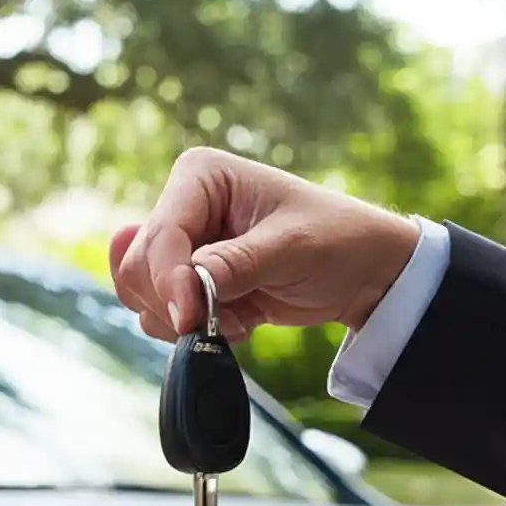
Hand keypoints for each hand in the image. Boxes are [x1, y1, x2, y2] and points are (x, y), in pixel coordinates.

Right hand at [109, 147, 419, 341]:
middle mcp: (182, 207)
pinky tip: (239, 319)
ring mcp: (182, 246)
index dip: (168, 281)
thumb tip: (180, 297)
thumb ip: (230, 268)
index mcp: (200, 177)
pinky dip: (194, 328)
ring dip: (186, 319)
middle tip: (225, 318)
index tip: (192, 318)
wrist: (369, 274)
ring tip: (241, 315)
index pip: (159, 235)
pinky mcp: (188, 281)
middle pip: (137, 267)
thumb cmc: (340, 240)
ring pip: (140, 295)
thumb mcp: (289, 249)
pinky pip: (160, 314)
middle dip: (176, 302)